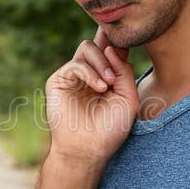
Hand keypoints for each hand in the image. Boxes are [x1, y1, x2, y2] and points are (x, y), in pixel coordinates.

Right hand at [45, 27, 138, 161]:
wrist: (88, 150)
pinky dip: (90, 72)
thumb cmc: (110, 129)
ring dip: (102, 63)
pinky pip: (75, 64)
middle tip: (116, 78)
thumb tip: (111, 48)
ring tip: (109, 84)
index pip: (111, 50)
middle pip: (99, 43)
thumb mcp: (128, 98)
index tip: (131, 39)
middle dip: (111, 52)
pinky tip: (100, 88)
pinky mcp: (58, 81)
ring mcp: (73, 76)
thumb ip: (124, 71)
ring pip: (87, 48)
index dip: (119, 42)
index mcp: (106, 76)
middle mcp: (89, 73)